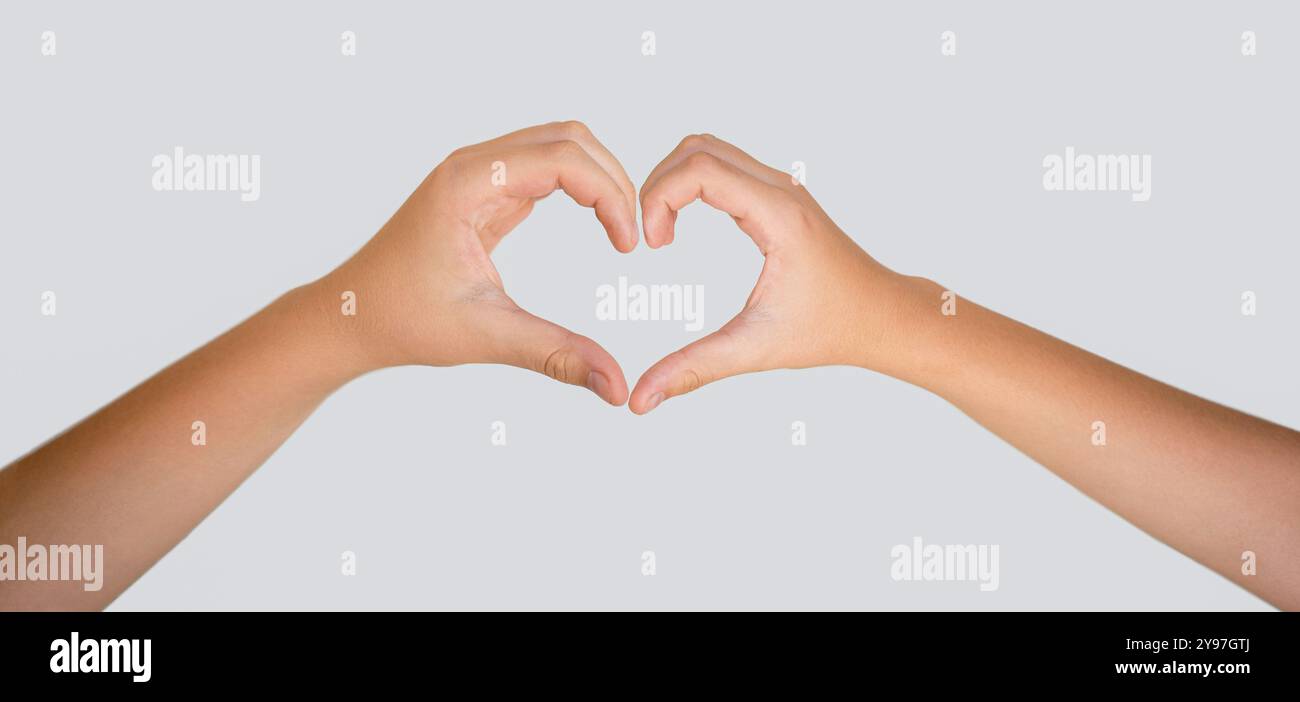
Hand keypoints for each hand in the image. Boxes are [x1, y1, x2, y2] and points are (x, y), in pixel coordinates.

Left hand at [318, 121, 639, 404]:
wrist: (352, 316)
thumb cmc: (402, 319)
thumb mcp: (486, 337)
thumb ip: (556, 355)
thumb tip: (617, 387)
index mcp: (468, 184)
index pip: (563, 158)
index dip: (609, 195)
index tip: (628, 245)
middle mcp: (473, 166)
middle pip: (568, 138)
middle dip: (612, 179)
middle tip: (632, 234)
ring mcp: (478, 175)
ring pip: (558, 146)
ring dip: (598, 179)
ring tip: (620, 229)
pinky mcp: (483, 192)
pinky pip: (543, 170)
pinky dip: (578, 188)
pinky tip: (596, 224)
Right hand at [630, 134, 924, 413]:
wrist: (881, 316)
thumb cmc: (830, 330)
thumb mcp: (755, 350)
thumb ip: (694, 370)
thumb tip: (641, 399)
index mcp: (778, 216)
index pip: (700, 169)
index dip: (659, 198)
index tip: (654, 245)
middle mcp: (781, 190)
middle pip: (698, 148)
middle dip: (659, 184)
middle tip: (652, 237)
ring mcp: (782, 188)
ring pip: (710, 150)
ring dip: (673, 181)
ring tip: (662, 231)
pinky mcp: (779, 195)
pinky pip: (725, 166)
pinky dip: (692, 184)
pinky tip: (683, 225)